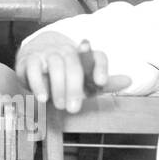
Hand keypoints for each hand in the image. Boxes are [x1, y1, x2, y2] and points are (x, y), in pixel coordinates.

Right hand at [15, 31, 129, 110]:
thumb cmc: (64, 72)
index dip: (100, 67)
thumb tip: (129, 80)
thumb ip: (104, 82)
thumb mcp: (84, 79)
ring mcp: (47, 53)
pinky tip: (42, 97)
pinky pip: (33, 67)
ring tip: (59, 105)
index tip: (101, 82)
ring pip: (55, 64)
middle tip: (73, 109)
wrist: (35, 56)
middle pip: (74, 64)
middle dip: (74, 87)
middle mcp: (66, 50)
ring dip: (58, 86)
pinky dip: (38, 83)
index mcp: (83, 54)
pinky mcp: (29, 58)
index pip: (97, 56)